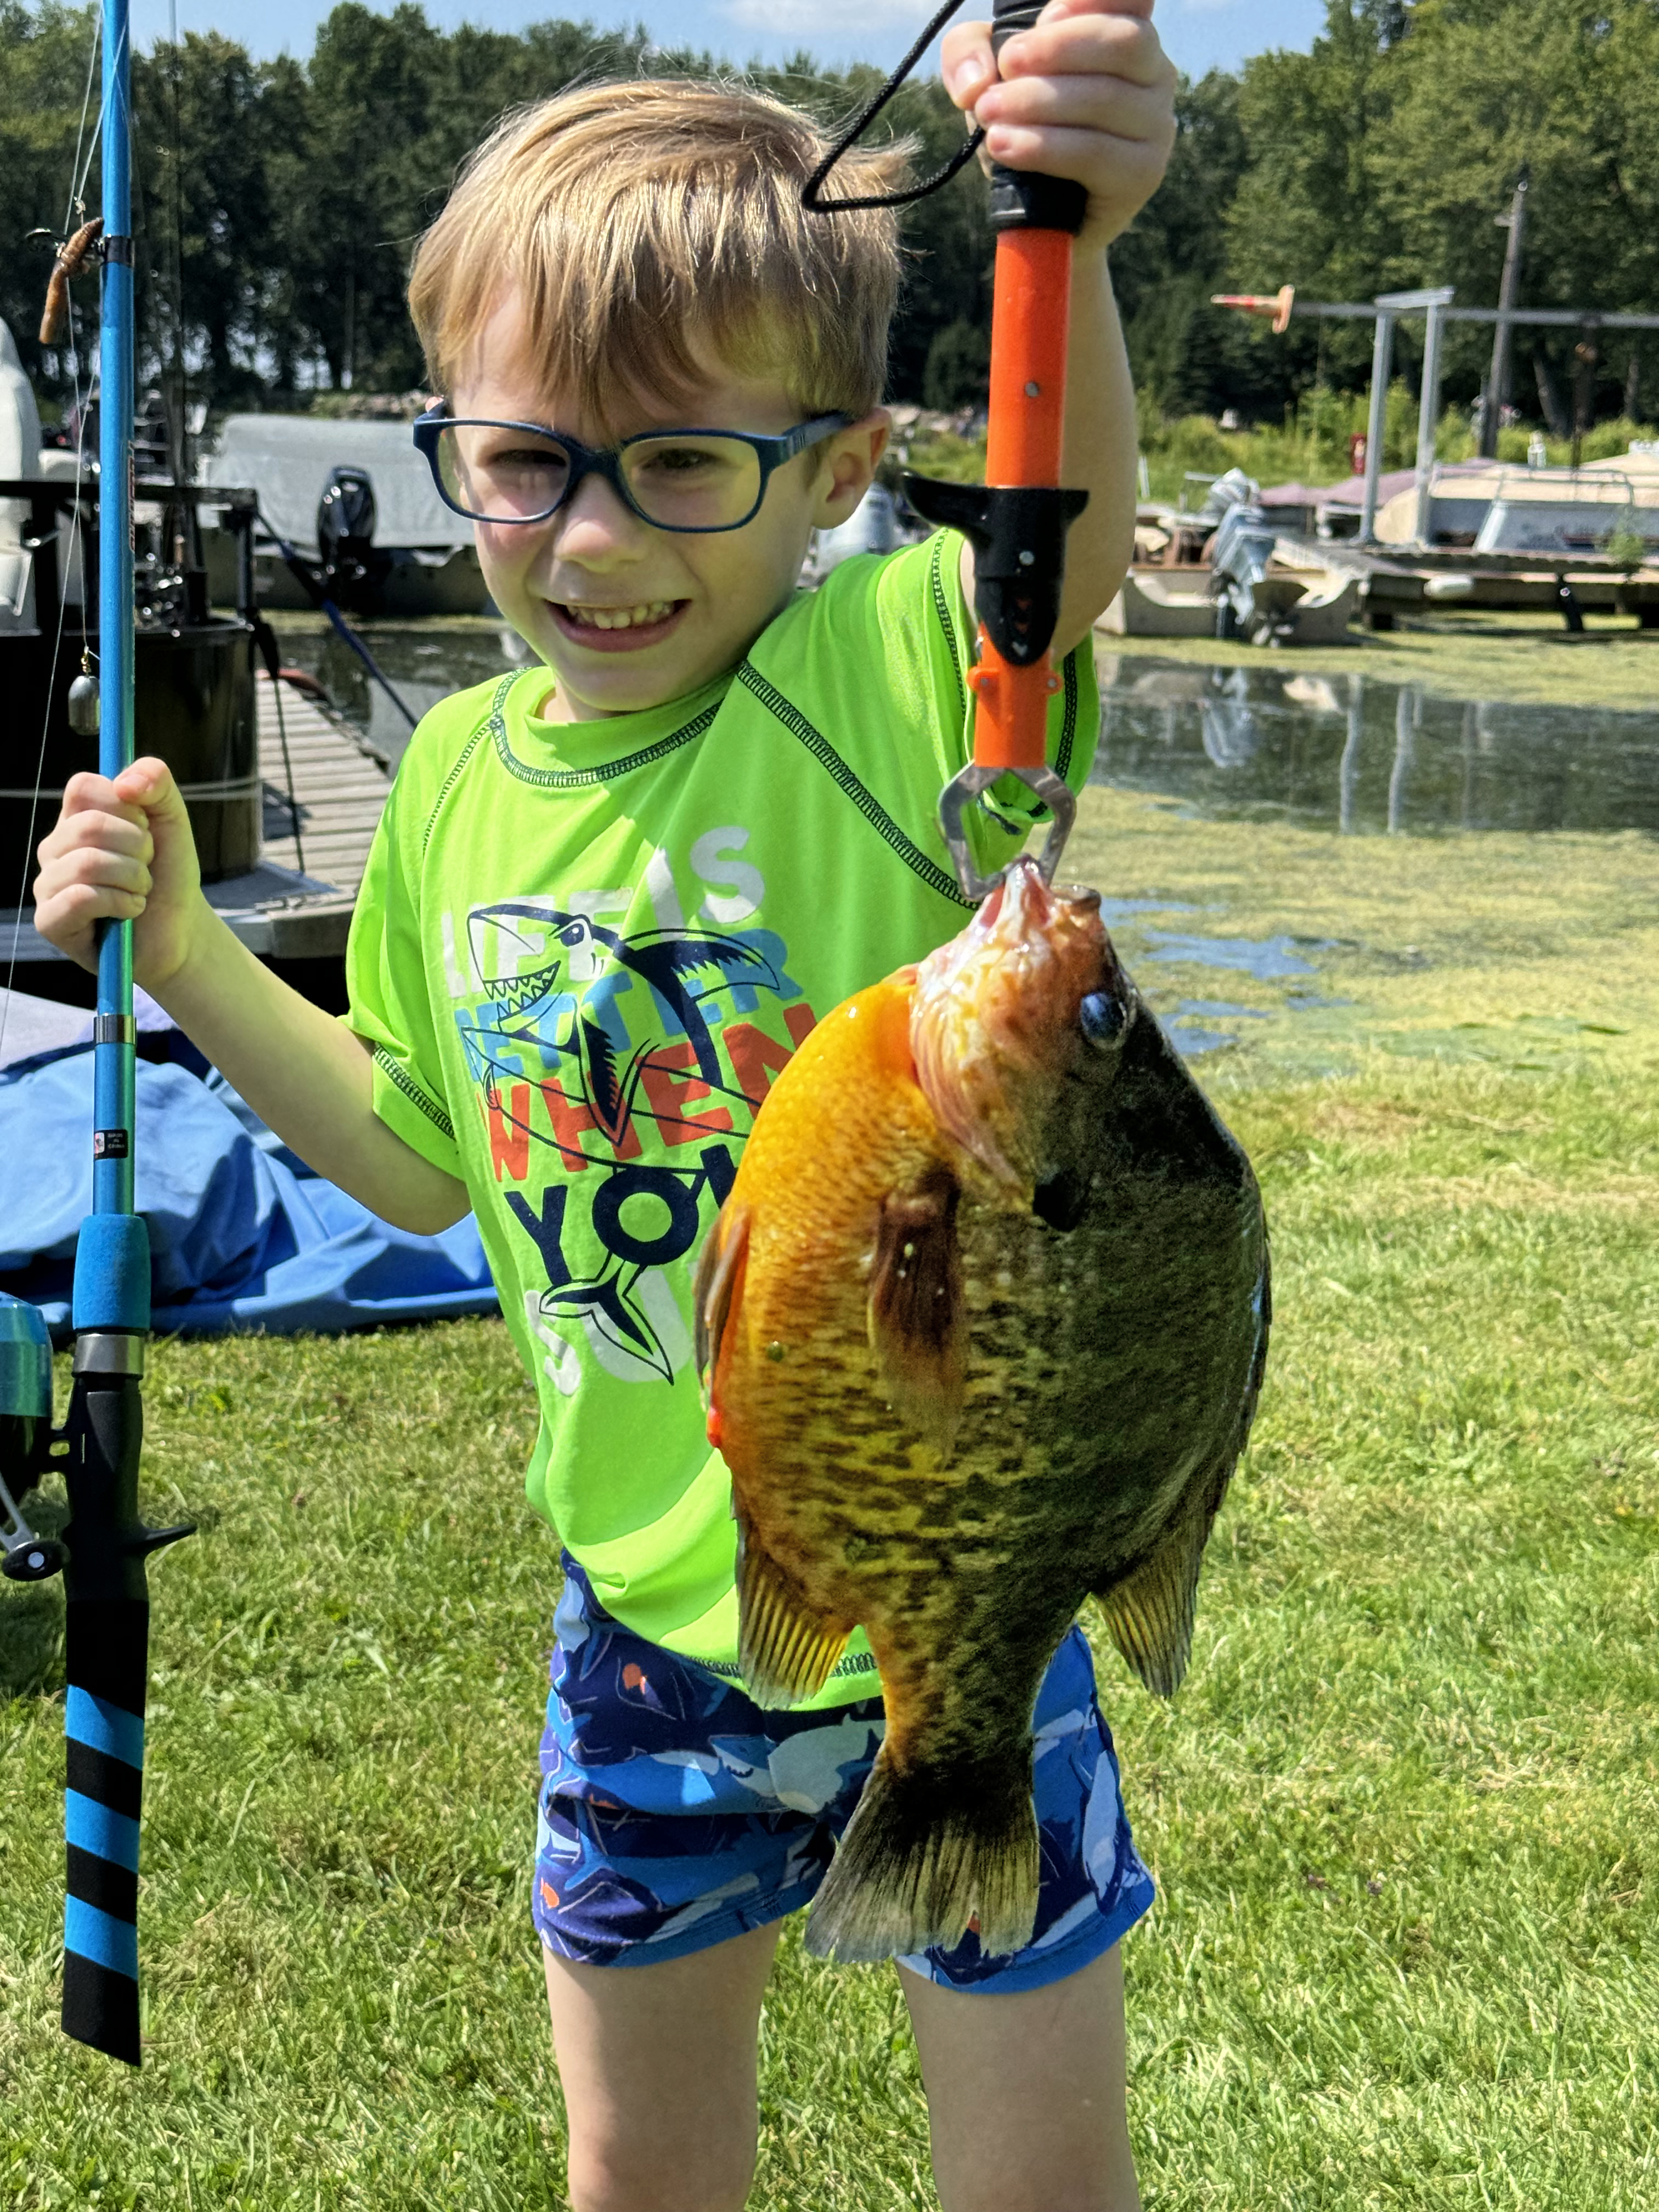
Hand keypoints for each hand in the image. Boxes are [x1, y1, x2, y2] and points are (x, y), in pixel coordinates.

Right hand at [32, 757, 206, 989]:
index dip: (125, 807)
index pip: (82, 787)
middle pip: (89, 827)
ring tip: (142, 891)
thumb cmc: (169, 873)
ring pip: (87, 864)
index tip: (146, 828)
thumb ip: (156, 782)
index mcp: (75, 818)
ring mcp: (48, 885)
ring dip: (133, 878)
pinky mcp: (50, 921)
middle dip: (138, 848)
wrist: (180, 929)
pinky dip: (120, 903)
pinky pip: (80, 899)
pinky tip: (131, 911)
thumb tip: (125, 782)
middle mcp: (54, 848)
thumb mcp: (173, 819)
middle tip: (148, 867)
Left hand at [942, 1, 1176, 251]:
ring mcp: (1155, 126)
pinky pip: (1095, 153)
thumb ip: (970, 53)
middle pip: (1121, 42)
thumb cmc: (1026, 127)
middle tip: (1005, 67)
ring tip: (989, 114)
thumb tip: (976, 80)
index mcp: (1129, 35)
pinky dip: (1044, 147)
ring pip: (1104, 99)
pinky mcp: (1142, 175)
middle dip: (1055, 50)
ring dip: (1037, 103)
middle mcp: (1156, 74)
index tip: (1046, 14)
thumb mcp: (991, 77)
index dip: (1093, 0)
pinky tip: (1006, 147)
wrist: (1043, 215)